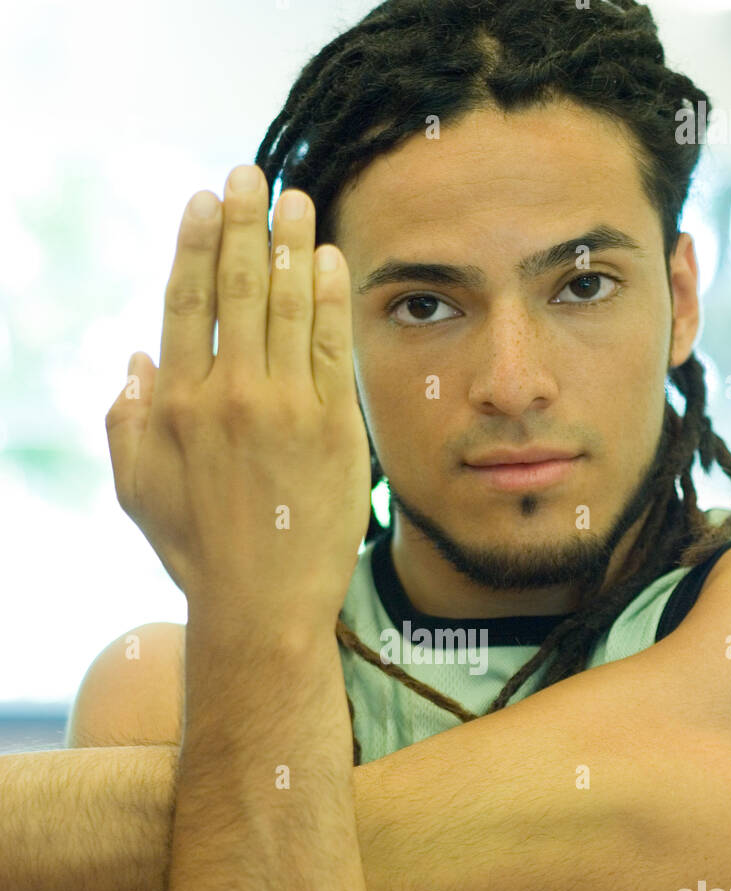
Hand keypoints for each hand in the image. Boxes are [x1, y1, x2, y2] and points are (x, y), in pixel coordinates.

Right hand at [105, 165, 370, 635]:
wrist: (263, 605)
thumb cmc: (197, 551)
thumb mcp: (137, 489)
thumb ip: (125, 420)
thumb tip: (134, 359)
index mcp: (177, 403)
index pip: (187, 301)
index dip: (196, 242)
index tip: (204, 199)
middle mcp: (230, 394)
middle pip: (239, 287)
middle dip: (244, 221)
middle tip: (252, 174)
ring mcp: (286, 407)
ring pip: (289, 305)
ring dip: (292, 243)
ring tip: (297, 199)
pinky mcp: (334, 427)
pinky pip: (334, 346)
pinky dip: (331, 298)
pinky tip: (329, 259)